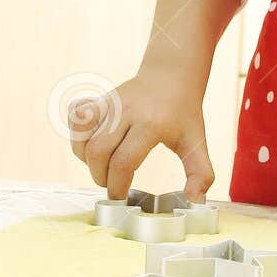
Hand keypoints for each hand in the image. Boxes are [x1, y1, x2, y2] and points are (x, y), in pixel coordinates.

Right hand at [67, 62, 214, 200]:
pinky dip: (77, 135)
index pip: (123, 162)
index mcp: (151, 125)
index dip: (117, 186)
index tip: (121, 199)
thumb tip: (195, 201)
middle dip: (100, 177)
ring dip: (85, 159)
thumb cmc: (183, 113)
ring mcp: (111, 103)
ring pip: (83, 135)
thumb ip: (200, 174)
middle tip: (111, 184)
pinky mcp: (100, 99)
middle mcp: (127, 112)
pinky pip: (76, 117)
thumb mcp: (197, 143)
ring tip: (101, 168)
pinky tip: (90, 145)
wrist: (172, 75)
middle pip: (98, 151)